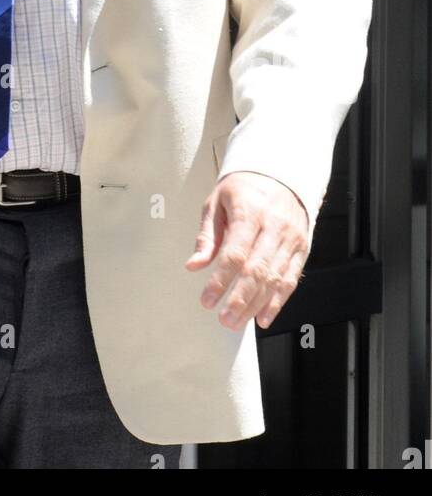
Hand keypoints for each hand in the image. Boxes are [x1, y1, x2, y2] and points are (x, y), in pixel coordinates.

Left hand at [184, 172, 308, 330]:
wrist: (280, 174)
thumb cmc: (243, 189)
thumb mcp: (217, 202)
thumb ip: (207, 235)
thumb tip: (194, 265)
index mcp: (249, 212)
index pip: (234, 254)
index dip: (220, 281)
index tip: (207, 300)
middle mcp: (274, 227)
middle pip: (257, 270)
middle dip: (239, 299)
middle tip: (224, 320)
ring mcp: (291, 239)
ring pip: (275, 278)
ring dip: (256, 305)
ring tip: (238, 322)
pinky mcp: (301, 248)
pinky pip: (290, 279)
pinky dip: (278, 302)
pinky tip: (263, 317)